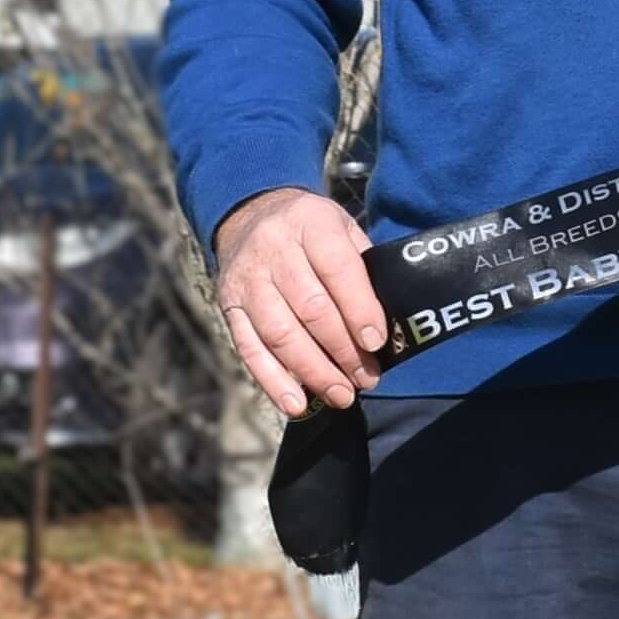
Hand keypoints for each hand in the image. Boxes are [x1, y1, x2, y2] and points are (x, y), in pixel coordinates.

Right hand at [213, 186, 386, 415]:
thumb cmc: (313, 232)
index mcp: (310, 223)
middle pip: (310, 308)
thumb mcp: (343, 229)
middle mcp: (272, 248)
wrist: (251, 215)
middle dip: (343, 351)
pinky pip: (249, 348)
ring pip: (280, 333)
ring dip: (313, 371)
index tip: (376, 343)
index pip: (338, 270)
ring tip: (342, 395)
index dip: (359, 310)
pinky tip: (297, 404)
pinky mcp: (228, 304)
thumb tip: (390, 327)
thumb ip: (364, 268)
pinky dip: (272, 381)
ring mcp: (246, 278)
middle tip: (367, 379)